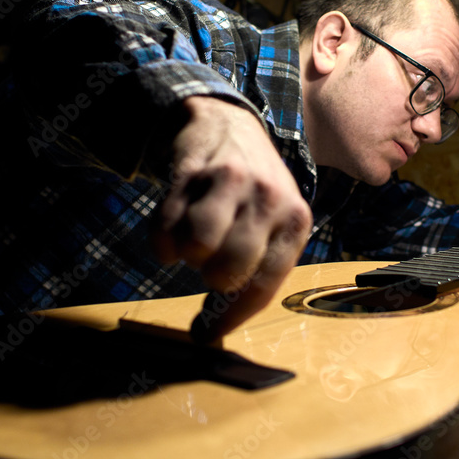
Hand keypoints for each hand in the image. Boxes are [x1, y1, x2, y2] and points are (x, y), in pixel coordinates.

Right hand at [152, 97, 312, 341]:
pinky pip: (166, 226)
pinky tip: (174, 228)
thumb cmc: (255, 189)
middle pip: (227, 273)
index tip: (206, 335)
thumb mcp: (276, 222)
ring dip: (187, 254)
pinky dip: (162, 239)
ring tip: (197, 239)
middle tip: (213, 261)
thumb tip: (217, 329)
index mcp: (296, 220)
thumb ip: (260, 268)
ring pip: (196, 248)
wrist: (230, 123)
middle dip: (212, 277)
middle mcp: (269, 199)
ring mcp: (231, 181)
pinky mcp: (193, 171)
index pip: (263, 286)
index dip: (230, 318)